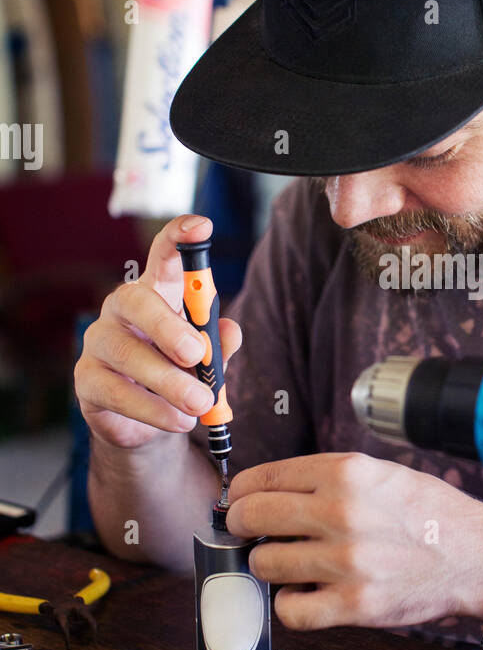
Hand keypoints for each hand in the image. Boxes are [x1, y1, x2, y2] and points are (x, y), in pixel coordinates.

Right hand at [74, 214, 241, 450]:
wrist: (149, 423)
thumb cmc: (180, 375)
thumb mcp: (207, 360)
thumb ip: (218, 345)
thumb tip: (229, 333)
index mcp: (158, 294)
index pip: (163, 256)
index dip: (179, 238)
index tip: (201, 227)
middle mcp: (122, 310)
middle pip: (135, 300)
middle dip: (167, 326)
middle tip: (196, 354)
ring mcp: (98, 343)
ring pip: (126, 354)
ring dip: (168, 381)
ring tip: (200, 403)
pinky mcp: (86, 381)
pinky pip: (116, 392)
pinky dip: (153, 409)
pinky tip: (178, 420)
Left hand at [225, 451, 482, 630]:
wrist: (477, 557)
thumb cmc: (430, 515)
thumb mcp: (382, 473)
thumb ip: (328, 477)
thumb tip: (267, 490)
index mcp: (347, 473)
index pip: (261, 479)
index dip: (240, 492)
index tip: (238, 501)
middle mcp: (342, 512)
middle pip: (250, 518)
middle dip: (241, 526)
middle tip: (249, 533)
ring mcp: (347, 560)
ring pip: (264, 564)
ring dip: (268, 565)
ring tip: (287, 563)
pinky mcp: (354, 604)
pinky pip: (289, 611)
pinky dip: (290, 605)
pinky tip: (304, 594)